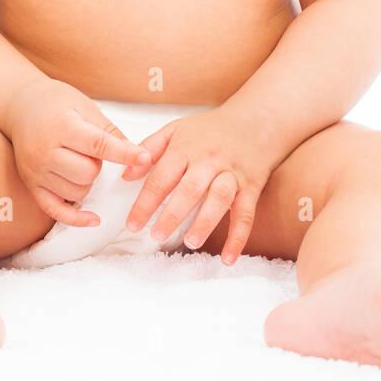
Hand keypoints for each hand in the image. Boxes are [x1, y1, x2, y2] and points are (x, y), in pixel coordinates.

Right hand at [8, 78, 152, 227]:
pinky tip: (93, 218)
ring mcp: (36, 171)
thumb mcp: (84, 106)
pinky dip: (75, 218)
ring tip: (79, 161)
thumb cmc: (56, 102)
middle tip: (91, 151)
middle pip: (88, 173)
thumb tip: (136, 153)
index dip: (124, 154)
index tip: (144, 159)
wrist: (20, 106)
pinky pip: (55, 210)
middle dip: (98, 165)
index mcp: (61, 127)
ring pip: (77, 191)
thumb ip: (109, 130)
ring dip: (87, 182)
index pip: (98, 145)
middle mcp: (45, 152)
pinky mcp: (31, 185)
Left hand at [119, 108, 271, 264]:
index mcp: (186, 148)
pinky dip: (238, 238)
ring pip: (219, 199)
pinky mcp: (251, 187)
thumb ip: (149, 149)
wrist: (255, 121)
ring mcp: (231, 174)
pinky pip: (245, 214)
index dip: (145, 202)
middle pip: (190, 189)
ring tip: (190, 242)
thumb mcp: (176, 130)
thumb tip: (125, 176)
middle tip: (156, 235)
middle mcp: (209, 161)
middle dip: (172, 214)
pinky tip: (227, 259)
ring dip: (205, 222)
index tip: (132, 224)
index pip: (161, 177)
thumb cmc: (210, 130)